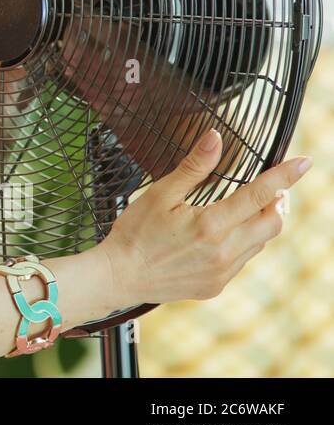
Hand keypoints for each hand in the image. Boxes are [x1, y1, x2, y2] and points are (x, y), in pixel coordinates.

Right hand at [99, 128, 312, 306]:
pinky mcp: (217, 285)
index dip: (284, 176)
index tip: (304, 163)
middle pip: (272, 222)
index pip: (260, 194)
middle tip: (267, 189)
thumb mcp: (160, 194)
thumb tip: (215, 139)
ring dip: (258, 223)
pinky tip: (217, 237)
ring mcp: (222, 272)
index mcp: (210, 224)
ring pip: (260, 243)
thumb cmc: (135, 233)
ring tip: (237, 211)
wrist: (119, 276)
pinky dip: (241, 244)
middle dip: (276, 202)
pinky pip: (243, 261)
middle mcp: (224, 251)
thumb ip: (193, 167)